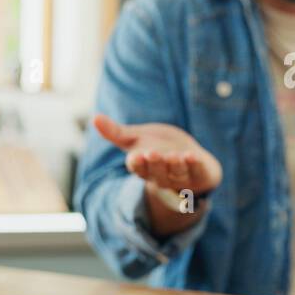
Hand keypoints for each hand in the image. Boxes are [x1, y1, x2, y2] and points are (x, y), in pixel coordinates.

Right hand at [93, 115, 221, 194]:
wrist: (190, 158)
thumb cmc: (159, 148)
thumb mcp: (137, 139)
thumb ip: (117, 133)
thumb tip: (94, 118)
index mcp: (144, 167)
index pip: (138, 167)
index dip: (136, 163)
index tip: (134, 156)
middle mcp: (161, 175)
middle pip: (156, 172)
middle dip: (154, 163)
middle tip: (151, 153)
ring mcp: (182, 177)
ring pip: (177, 172)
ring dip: (175, 164)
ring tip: (174, 156)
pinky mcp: (200, 173)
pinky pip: (197, 171)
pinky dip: (195, 165)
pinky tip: (192, 156)